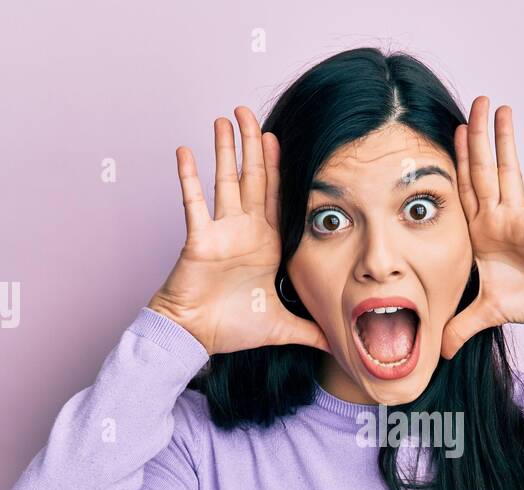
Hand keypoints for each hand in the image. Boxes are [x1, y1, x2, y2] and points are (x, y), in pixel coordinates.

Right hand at [147, 106, 330, 356]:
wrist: (198, 338)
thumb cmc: (232, 328)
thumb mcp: (282, 327)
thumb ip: (310, 330)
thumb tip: (336, 344)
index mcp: (266, 244)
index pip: (276, 197)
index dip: (279, 168)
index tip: (280, 138)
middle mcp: (244, 231)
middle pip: (252, 179)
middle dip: (253, 145)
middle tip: (250, 112)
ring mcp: (221, 231)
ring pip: (225, 181)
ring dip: (225, 149)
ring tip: (224, 118)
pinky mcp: (199, 238)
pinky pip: (194, 202)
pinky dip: (189, 177)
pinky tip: (186, 151)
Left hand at [440, 96, 523, 359]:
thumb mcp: (483, 313)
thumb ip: (457, 327)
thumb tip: (437, 353)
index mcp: (482, 232)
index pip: (465, 189)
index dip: (458, 162)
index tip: (452, 131)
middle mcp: (500, 219)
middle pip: (485, 170)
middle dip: (479, 137)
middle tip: (475, 103)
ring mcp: (522, 218)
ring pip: (511, 171)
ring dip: (506, 139)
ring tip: (502, 107)